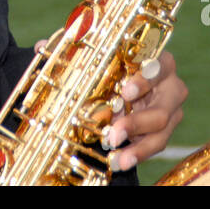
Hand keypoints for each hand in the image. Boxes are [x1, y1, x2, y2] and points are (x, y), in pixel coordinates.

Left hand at [32, 42, 187, 172]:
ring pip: (162, 128)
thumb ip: (70, 53)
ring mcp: (169, 110)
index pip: (161, 64)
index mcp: (156, 59)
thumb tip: (40, 47)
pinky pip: (156, 144)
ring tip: (116, 156)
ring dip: (139, 145)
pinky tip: (119, 162)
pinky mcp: (164, 131)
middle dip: (139, 120)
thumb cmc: (108, 70)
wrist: (116, 90)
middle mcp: (170, 84)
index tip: (126, 91)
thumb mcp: (91, 60)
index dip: (147, 77)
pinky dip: (138, 154)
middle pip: (166, 103)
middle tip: (114, 132)